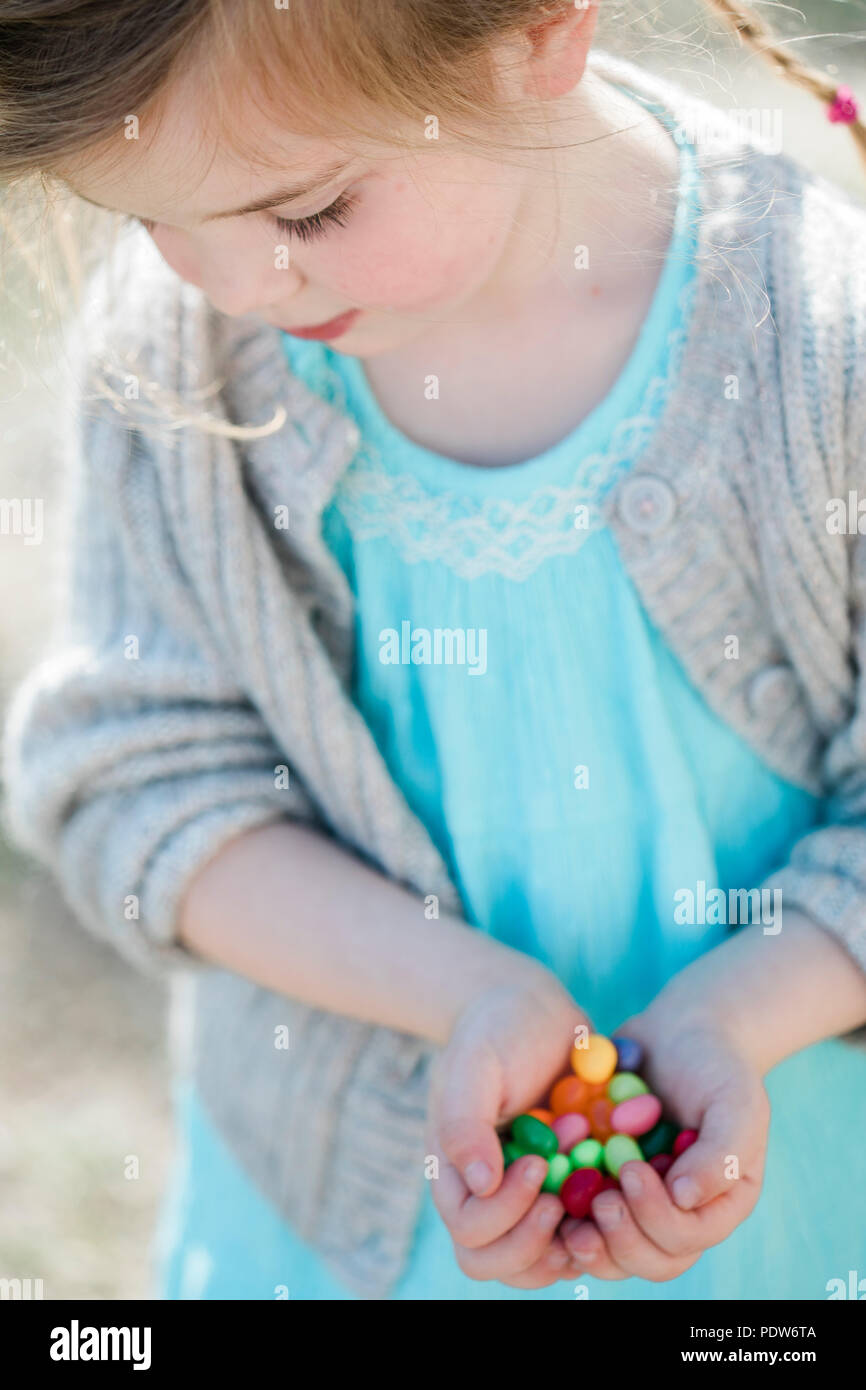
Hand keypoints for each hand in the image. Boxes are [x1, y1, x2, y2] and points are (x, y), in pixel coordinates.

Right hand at [425, 970, 589, 1287]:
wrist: (531, 1009)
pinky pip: (581, 1233)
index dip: (505, 1216)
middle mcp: (488, 1195)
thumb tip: (481, 1185)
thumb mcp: (472, 1063)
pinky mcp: (567, 1187)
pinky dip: (600, 1226)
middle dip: (534, 1246)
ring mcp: (528, 1197)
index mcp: (457, 1173)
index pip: (470, 1235)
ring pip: (541, 1263)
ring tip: (595, 1204)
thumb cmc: (495, 1030)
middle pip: (497, 1264)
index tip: (538, 1166)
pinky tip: (616, 1191)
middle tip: (564, 1203)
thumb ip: (466, 1121)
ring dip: (571, 1246)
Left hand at [560, 1004, 769, 1281]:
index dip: (655, 1218)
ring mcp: (639, 1202)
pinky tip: (543, 1198)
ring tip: (565, 1216)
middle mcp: (679, 1213)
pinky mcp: (605, 1183)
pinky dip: (562, 1217)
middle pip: (650, 1259)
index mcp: (716, 1204)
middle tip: (598, 1202)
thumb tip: (683, 1199)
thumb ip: (720, 1152)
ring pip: (613, 1252)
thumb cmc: (716, 1064)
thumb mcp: (735, 1101)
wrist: (681, 1031)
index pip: (686, 1239)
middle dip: (621, 1241)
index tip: (630, 1172)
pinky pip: (582, 1218)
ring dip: (589, 1244)